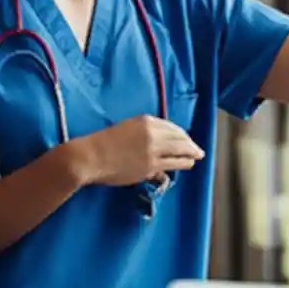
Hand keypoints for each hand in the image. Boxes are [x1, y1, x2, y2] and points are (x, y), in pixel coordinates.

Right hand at [73, 115, 204, 186]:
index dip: (180, 133)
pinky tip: (187, 164)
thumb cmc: (101, 142)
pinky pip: (173, 164)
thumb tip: (158, 144)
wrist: (91, 157)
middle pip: (179, 138)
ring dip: (191, 154)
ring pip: (180, 151)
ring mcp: (154, 150)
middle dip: (190, 143)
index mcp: (145, 121)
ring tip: (197, 156)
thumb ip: (143, 133)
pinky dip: (183, 164)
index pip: (170, 126)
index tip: (184, 137)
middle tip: (197, 149)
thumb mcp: (124, 129)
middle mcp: (153, 133)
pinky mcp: (152, 166)